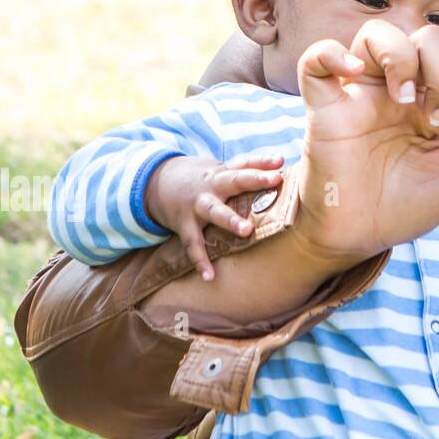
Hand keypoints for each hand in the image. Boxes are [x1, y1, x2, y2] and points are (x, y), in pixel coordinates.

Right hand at [145, 152, 284, 280]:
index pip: (245, 163)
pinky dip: (200, 261)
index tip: (280, 161)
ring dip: (230, 220)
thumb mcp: (221, 171)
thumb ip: (246, 173)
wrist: (156, 182)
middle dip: (254, 180)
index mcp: (223, 172)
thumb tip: (282, 172)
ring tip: (246, 231)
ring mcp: (197, 205)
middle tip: (276, 179)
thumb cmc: (203, 179)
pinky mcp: (184, 224)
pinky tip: (209, 276)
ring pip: (214, 211)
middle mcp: (211, 186)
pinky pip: (192, 244)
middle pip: (234, 181)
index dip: (262, 161)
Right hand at [292, 19, 438, 267]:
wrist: (357, 238)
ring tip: (402, 99)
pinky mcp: (324, 106)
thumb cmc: (402, 206)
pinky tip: (355, 73)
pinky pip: (315, 59)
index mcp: (427, 102)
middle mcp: (395, 90)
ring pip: (374, 34)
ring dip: (399, 56)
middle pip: (422, 36)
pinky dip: (332, 53)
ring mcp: (359, 94)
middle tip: (437, 115)